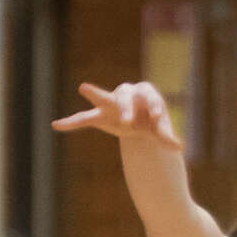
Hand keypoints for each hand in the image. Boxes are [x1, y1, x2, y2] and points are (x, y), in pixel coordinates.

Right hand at [52, 81, 183, 149]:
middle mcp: (127, 93)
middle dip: (126, 106)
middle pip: (125, 94)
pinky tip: (57, 125)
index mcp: (145, 93)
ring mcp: (111, 103)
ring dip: (95, 95)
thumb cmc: (152, 123)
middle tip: (128, 122)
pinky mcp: (99, 116)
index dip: (153, 106)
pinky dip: (72, 122)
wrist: (139, 123)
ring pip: (103, 98)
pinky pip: (84, 118)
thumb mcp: (160, 131)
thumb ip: (167, 138)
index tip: (157, 116)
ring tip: (84, 88)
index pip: (149, 96)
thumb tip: (180, 149)